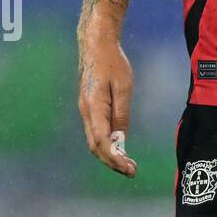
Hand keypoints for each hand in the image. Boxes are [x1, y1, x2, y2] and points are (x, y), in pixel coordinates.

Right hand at [78, 36, 137, 176]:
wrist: (95, 45)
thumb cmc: (112, 62)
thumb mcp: (124, 86)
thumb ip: (122, 113)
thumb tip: (121, 138)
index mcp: (93, 108)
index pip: (102, 142)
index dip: (115, 158)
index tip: (129, 168)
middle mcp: (86, 112)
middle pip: (96, 146)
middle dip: (112, 162)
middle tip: (131, 171)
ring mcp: (85, 110)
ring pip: (95, 141)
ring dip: (109, 155)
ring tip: (127, 164)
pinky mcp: (89, 107)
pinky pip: (96, 132)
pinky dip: (107, 144)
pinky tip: (119, 147)